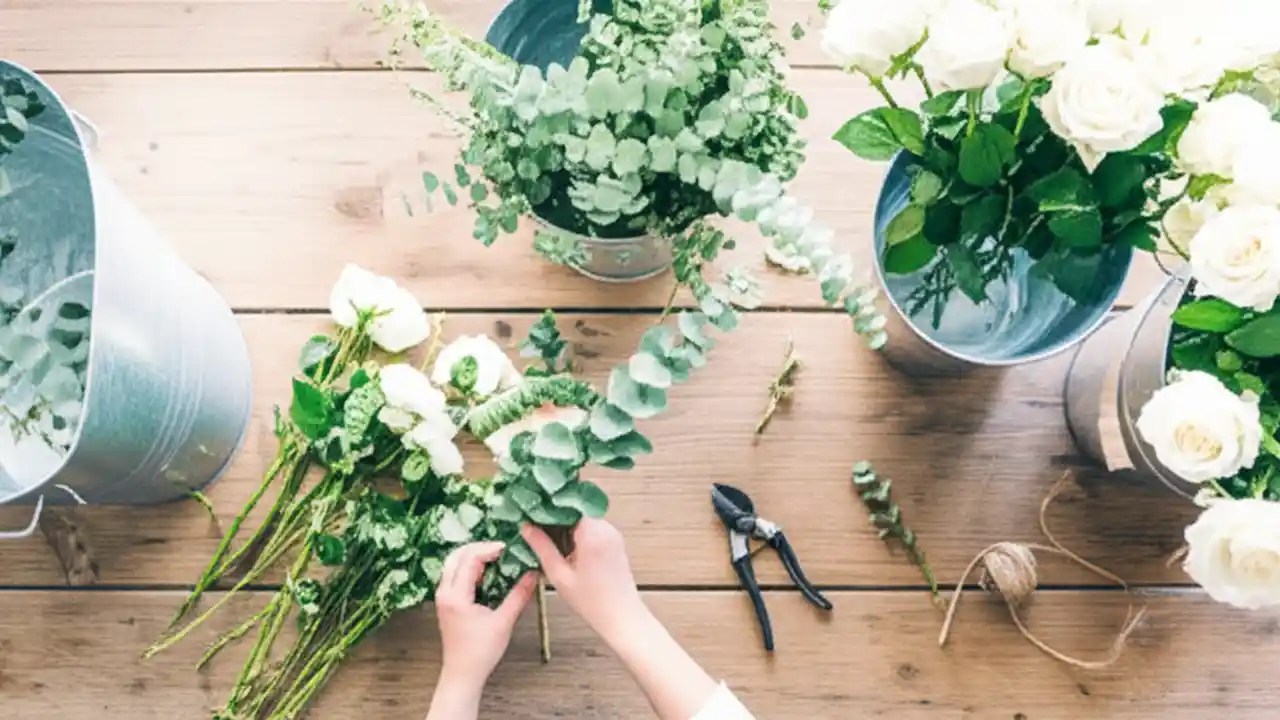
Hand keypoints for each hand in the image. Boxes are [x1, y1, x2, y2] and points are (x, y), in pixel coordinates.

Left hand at [435, 542, 535, 686]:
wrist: (463, 674)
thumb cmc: (480, 653)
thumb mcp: (504, 622)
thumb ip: (519, 595)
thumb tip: (532, 574)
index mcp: (456, 596)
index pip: (469, 559)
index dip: (489, 549)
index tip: (508, 548)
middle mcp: (445, 593)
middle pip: (456, 555)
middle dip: (479, 547)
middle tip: (500, 548)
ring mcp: (443, 597)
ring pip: (452, 563)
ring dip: (472, 555)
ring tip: (495, 557)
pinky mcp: (446, 602)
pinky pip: (454, 574)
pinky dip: (469, 567)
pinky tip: (486, 572)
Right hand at [521, 519, 649, 648]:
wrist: (622, 617)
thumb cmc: (591, 601)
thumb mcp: (560, 575)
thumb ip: (542, 548)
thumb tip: (526, 527)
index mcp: (592, 533)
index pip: (566, 506)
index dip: (547, 508)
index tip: (531, 512)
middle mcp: (606, 528)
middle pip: (575, 512)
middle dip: (556, 519)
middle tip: (536, 528)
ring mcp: (613, 534)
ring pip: (584, 520)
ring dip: (568, 528)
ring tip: (549, 541)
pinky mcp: (616, 542)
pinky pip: (593, 529)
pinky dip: (579, 535)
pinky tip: (567, 549)